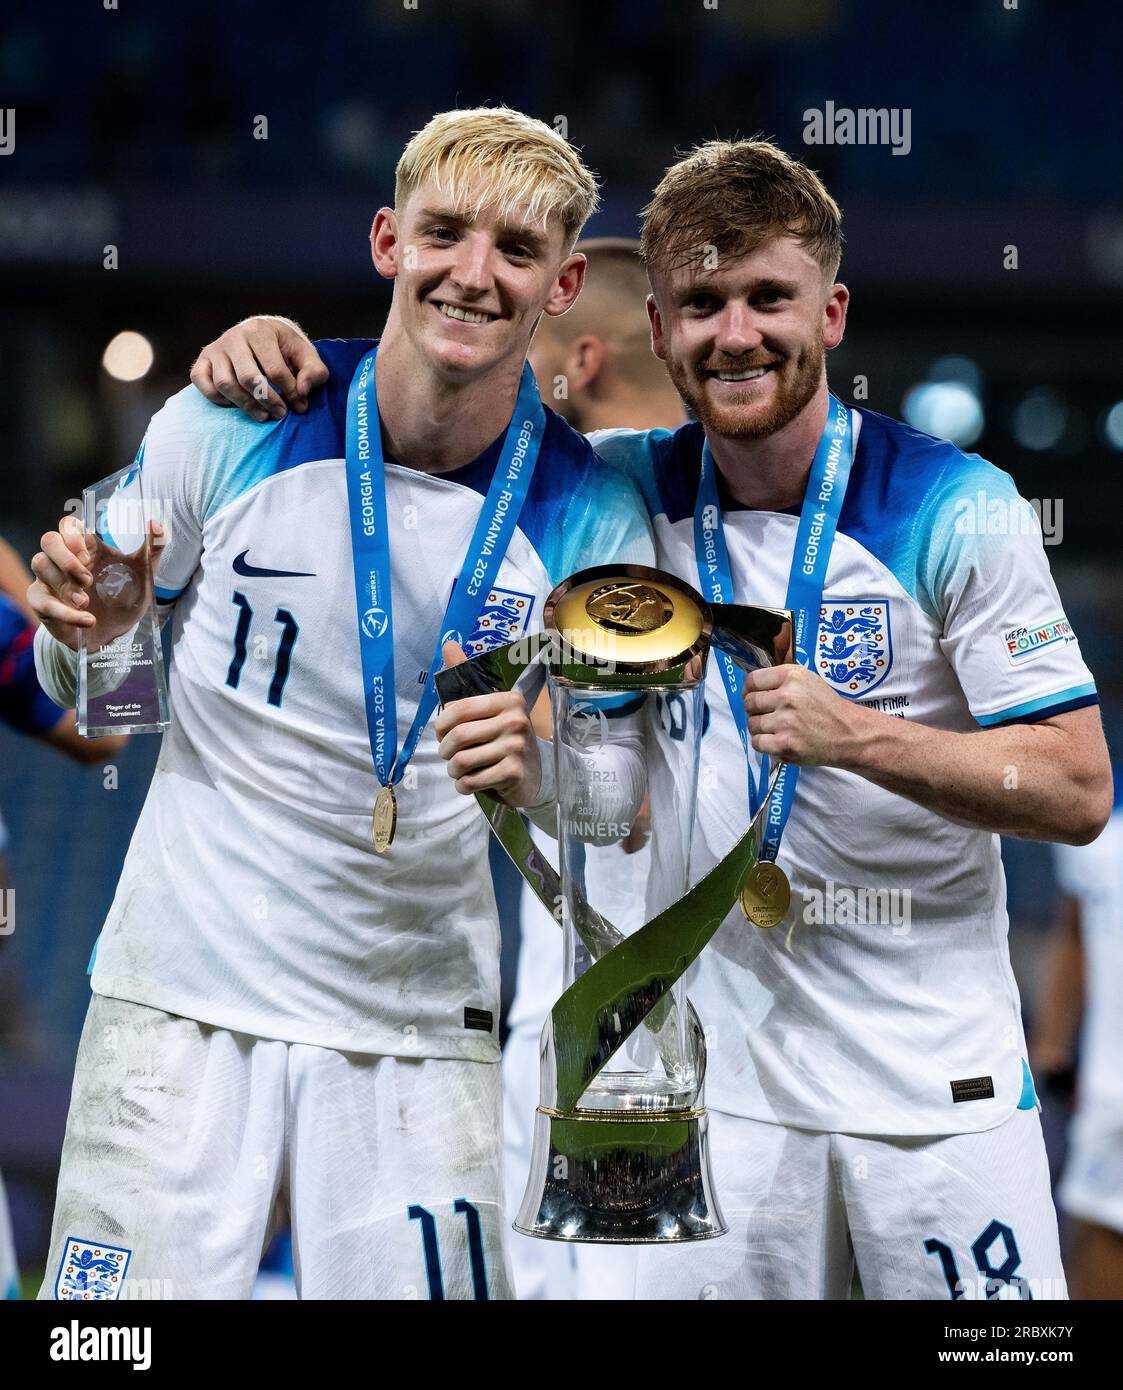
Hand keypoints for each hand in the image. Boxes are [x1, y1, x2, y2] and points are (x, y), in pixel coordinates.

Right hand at [30, 516, 165, 651]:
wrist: (115, 634)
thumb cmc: (124, 598)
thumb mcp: (144, 574)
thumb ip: (152, 549)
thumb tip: (156, 524)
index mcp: (87, 547)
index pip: (68, 524)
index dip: (73, 534)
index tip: (88, 556)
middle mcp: (64, 559)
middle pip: (49, 540)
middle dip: (67, 559)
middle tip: (88, 579)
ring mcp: (50, 579)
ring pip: (39, 563)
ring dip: (64, 584)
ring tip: (85, 602)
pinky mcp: (42, 601)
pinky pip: (42, 600)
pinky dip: (65, 612)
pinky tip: (87, 620)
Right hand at [189, 316, 328, 421]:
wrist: (260, 334)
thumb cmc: (285, 349)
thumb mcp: (305, 355)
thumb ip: (314, 371)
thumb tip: (304, 391)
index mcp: (260, 330)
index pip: (275, 370)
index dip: (290, 393)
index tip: (301, 405)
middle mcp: (234, 336)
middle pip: (248, 379)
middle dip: (268, 401)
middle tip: (281, 414)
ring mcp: (216, 349)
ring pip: (225, 384)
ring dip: (245, 405)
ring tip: (264, 415)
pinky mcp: (202, 361)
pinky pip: (203, 384)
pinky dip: (218, 399)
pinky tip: (237, 404)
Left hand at [435, 641, 542, 805]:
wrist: (534, 775)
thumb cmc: (502, 738)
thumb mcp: (485, 706)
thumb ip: (465, 675)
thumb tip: (448, 642)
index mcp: (508, 699)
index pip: (458, 708)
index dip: (441, 725)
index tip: (443, 733)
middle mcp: (516, 720)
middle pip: (458, 737)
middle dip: (445, 750)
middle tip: (449, 755)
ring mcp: (517, 747)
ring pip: (461, 761)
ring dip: (453, 769)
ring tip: (459, 769)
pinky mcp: (515, 772)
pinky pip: (471, 781)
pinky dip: (463, 785)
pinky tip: (469, 781)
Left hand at [742, 663, 867, 767]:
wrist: (848, 734)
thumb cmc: (826, 707)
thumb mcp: (808, 680)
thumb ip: (780, 681)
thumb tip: (749, 688)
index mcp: (792, 676)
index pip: (752, 681)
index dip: (748, 690)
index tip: (751, 696)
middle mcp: (787, 696)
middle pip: (749, 703)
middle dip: (754, 710)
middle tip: (767, 716)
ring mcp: (786, 721)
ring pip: (752, 724)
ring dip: (760, 728)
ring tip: (777, 729)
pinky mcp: (785, 743)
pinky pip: (757, 742)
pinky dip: (764, 744)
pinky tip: (777, 741)